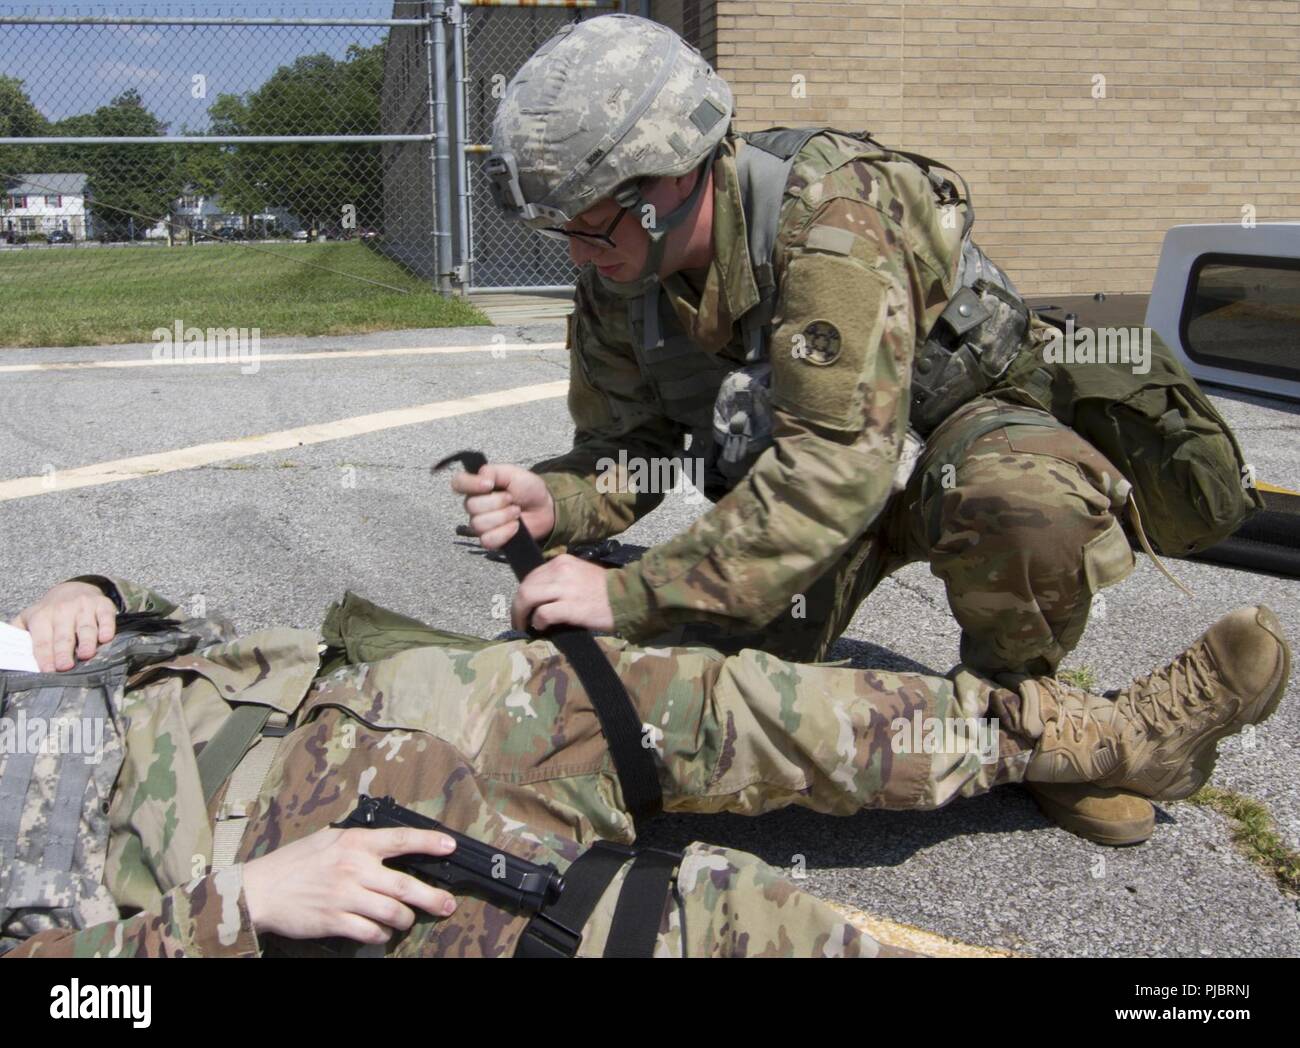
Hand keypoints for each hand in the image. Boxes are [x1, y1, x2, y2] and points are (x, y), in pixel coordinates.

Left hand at [11, 581, 116, 671]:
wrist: (74, 589)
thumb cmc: (51, 613)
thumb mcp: (28, 618)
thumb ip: (17, 632)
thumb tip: (8, 650)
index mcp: (42, 616)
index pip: (42, 639)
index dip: (44, 655)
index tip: (48, 670)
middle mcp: (63, 610)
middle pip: (63, 634)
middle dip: (63, 650)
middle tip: (65, 666)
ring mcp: (84, 606)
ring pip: (86, 626)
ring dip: (87, 641)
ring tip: (87, 654)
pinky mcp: (103, 605)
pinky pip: (106, 616)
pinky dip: (107, 627)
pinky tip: (106, 638)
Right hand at [242, 825, 457, 945]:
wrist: (260, 890)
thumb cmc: (293, 863)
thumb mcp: (326, 839)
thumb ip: (357, 842)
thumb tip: (385, 843)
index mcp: (354, 842)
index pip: (401, 839)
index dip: (430, 842)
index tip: (450, 845)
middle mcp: (354, 868)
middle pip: (406, 886)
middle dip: (433, 897)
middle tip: (447, 904)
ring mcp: (346, 896)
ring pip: (393, 913)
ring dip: (407, 919)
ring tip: (409, 919)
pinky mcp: (336, 921)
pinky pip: (372, 932)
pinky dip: (382, 935)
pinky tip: (383, 932)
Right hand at [451, 462, 554, 549]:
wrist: (544, 508)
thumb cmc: (527, 489)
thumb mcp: (512, 472)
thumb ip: (493, 471)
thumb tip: (481, 478)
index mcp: (477, 486)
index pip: (458, 483)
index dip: (469, 484)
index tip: (489, 485)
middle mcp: (475, 505)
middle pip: (471, 506)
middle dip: (497, 502)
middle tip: (512, 499)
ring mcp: (481, 523)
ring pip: (478, 524)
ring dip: (503, 517)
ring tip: (516, 512)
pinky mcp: (490, 539)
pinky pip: (487, 540)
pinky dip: (504, 533)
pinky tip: (515, 526)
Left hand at [511, 554, 613, 632]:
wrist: (627, 597)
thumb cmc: (605, 589)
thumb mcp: (579, 573)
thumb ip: (559, 579)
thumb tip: (540, 596)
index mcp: (562, 561)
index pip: (532, 576)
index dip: (523, 594)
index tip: (523, 607)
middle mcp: (561, 571)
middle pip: (525, 587)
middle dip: (517, 606)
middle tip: (518, 621)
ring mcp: (565, 588)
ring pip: (528, 598)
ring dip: (521, 615)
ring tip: (524, 626)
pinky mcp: (571, 607)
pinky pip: (543, 613)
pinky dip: (538, 622)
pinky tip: (542, 627)